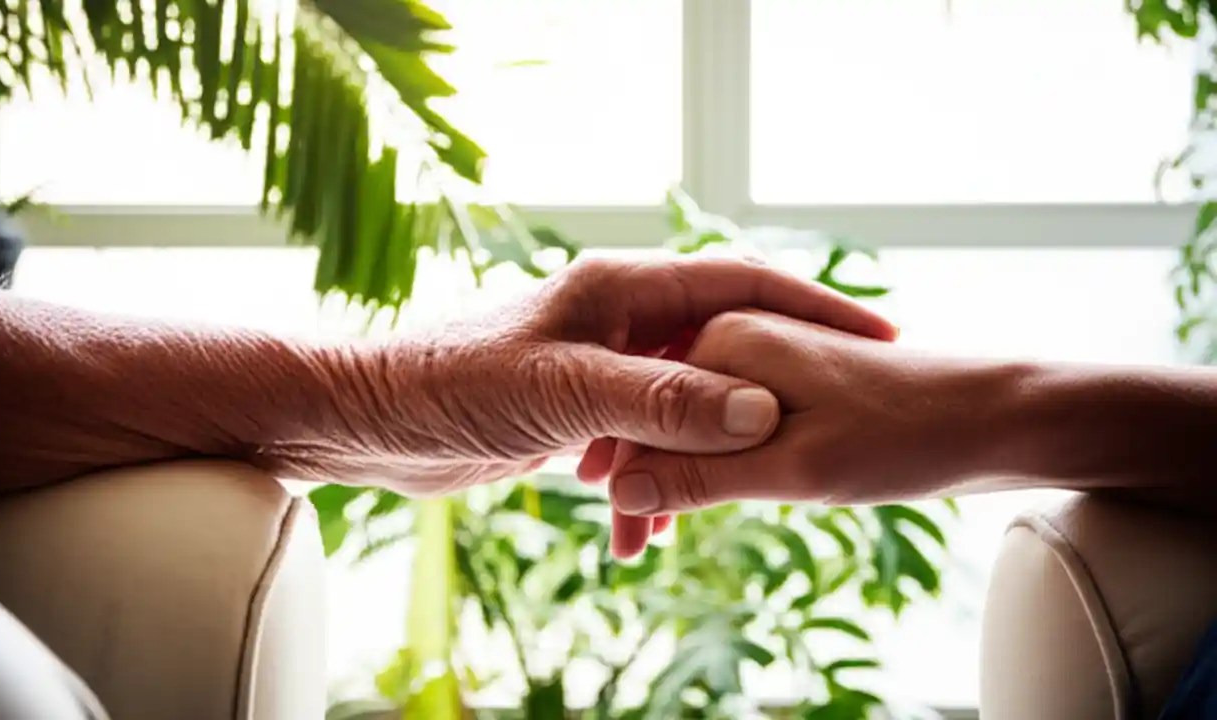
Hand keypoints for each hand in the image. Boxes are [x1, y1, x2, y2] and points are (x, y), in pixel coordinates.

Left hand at [293, 258, 895, 494]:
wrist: (367, 422)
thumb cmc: (449, 387)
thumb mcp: (563, 394)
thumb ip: (662, 401)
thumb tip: (759, 410)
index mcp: (620, 289)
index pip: (741, 282)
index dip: (813, 307)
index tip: (876, 339)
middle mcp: (616, 318)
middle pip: (724, 343)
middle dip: (770, 391)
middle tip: (826, 430)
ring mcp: (598, 364)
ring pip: (684, 402)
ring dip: (705, 455)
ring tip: (725, 505)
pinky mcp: (576, 409)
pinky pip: (643, 439)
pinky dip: (653, 480)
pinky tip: (642, 526)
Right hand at [606, 310, 1027, 556]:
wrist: (998, 415)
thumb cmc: (906, 436)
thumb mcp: (793, 469)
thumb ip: (701, 476)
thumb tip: (623, 489)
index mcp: (728, 336)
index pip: (646, 412)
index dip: (626, 478)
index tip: (623, 541)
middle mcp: (740, 331)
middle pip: (666, 413)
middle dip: (647, 477)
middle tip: (634, 547)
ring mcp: (766, 351)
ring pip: (696, 420)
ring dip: (677, 472)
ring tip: (661, 533)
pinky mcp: (790, 376)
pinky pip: (729, 420)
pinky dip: (714, 459)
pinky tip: (704, 496)